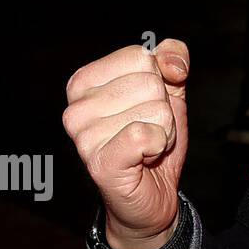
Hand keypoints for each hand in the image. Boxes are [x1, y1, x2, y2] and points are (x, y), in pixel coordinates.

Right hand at [63, 40, 190, 248]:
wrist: (154, 193)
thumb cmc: (154, 138)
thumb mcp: (169, 90)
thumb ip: (171, 59)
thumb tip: (172, 62)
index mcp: (84, 82)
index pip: (139, 55)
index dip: (159, 80)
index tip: (146, 105)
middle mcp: (76, 108)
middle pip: (150, 82)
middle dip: (162, 108)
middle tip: (147, 131)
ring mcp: (83, 136)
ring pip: (155, 109)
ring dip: (163, 130)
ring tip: (144, 146)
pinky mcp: (100, 161)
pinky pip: (148, 135)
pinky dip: (159, 145)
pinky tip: (144, 158)